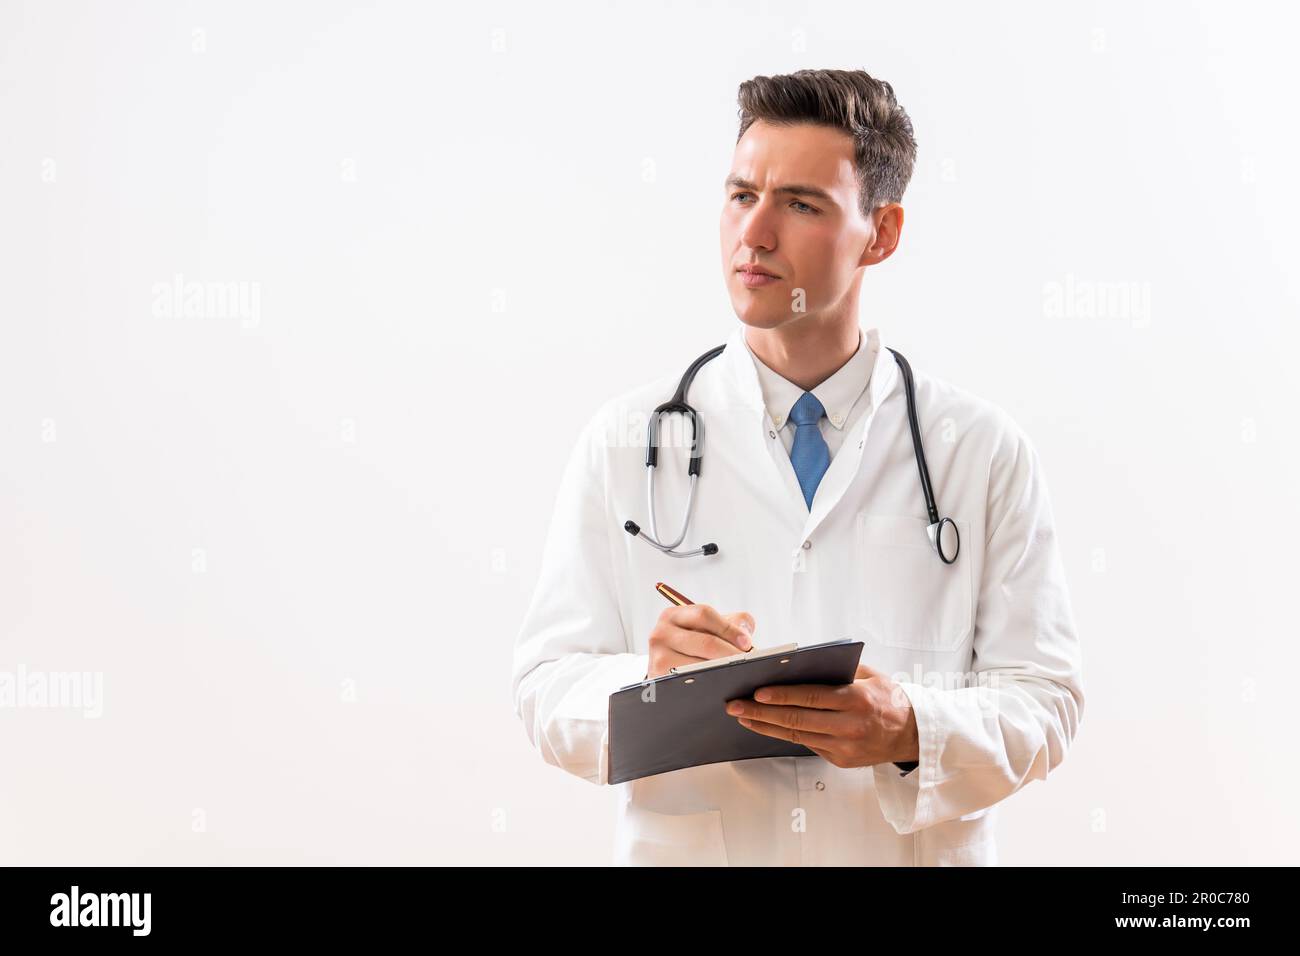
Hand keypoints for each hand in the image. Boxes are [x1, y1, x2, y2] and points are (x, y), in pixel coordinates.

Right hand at [647, 605, 754, 679]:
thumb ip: (733, 623)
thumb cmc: (696, 647)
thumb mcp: (709, 629)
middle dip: (731, 654)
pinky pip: (691, 684)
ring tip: (740, 675)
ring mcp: (658, 658)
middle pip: (705, 642)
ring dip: (723, 672)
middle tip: (750, 663)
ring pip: (699, 666)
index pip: (704, 614)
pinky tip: (722, 687)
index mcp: (673, 615)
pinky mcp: (660, 680)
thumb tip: (746, 637)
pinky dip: (709, 685)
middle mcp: (661, 633)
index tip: (747, 644)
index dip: (729, 628)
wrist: (671, 672)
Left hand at [723, 662, 918, 767]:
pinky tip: (766, 726)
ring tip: (742, 717)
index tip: (756, 692)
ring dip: (765, 727)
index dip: (781, 696)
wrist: (913, 734)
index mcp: (856, 700)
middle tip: (735, 706)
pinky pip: (807, 744)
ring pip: (797, 736)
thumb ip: (838, 670)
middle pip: (796, 720)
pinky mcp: (841, 761)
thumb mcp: (870, 675)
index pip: (810, 697)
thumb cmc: (889, 698)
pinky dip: (784, 735)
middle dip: (761, 713)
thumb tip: (798, 663)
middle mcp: (849, 727)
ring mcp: (844, 748)